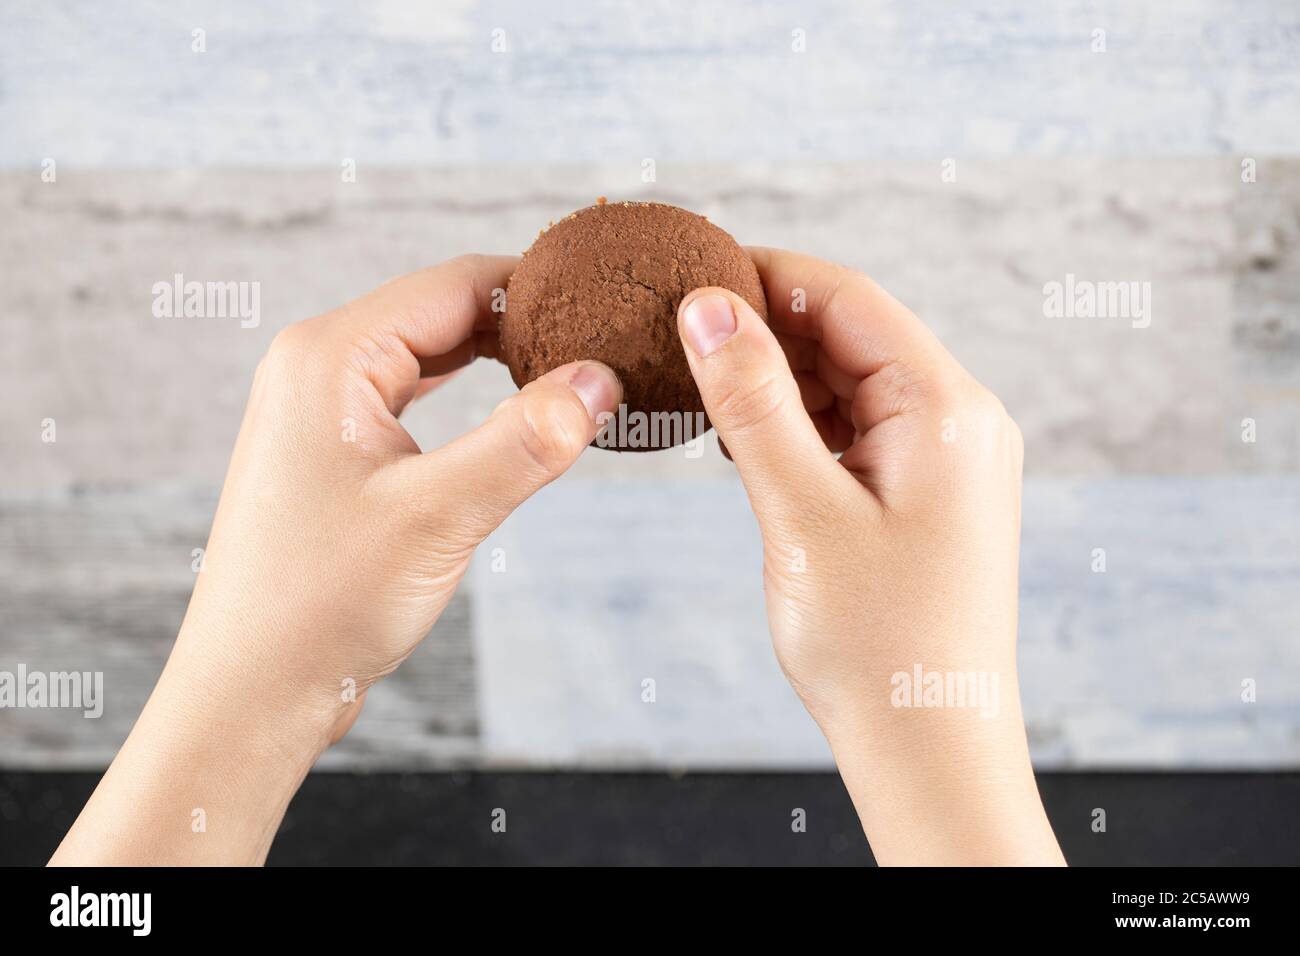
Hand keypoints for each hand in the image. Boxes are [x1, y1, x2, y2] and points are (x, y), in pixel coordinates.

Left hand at [51, 255, 620, 864]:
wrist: (253, 689)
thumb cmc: (321, 604)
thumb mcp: (438, 516)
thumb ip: (522, 442)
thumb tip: (598, 382)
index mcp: (330, 356)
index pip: (455, 285)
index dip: (538, 290)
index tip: (609, 308)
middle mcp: (318, 366)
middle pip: (443, 313)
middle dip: (523, 327)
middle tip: (603, 347)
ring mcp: (321, 408)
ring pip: (430, 356)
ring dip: (498, 366)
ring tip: (570, 380)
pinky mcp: (333, 450)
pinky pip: (413, 399)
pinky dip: (468, 402)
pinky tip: (510, 421)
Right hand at [676, 248, 1062, 864]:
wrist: (928, 747)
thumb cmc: (877, 643)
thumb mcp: (802, 511)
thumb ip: (754, 401)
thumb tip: (709, 308)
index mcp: (945, 411)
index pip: (848, 298)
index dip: (765, 277)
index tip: (687, 278)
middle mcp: (957, 422)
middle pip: (850, 335)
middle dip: (764, 331)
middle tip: (676, 338)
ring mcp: (943, 459)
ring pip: (847, 383)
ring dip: (776, 381)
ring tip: (700, 390)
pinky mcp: (922, 494)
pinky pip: (854, 430)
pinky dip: (798, 426)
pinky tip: (744, 439)